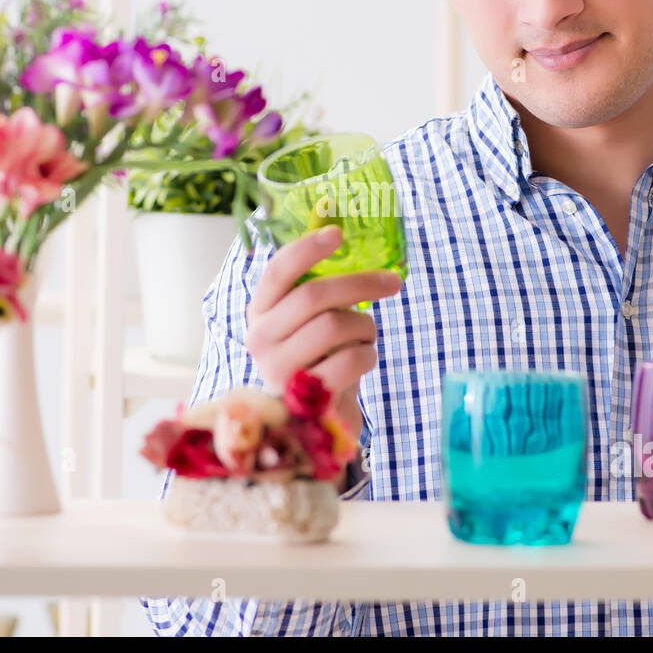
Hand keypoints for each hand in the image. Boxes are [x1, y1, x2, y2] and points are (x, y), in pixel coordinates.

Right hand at [244, 225, 402, 445]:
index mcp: (259, 312)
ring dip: (366, 326)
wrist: (312, 420)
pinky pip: (352, 359)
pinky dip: (368, 354)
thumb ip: (317, 293)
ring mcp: (278, 369)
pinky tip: (363, 360)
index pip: (278, 271)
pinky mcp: (304, 396)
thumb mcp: (307, 324)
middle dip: (362, 283)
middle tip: (393, 282)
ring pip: (337, 325)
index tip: (337, 233)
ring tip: (366, 336)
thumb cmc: (316, 360)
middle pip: (315, 296)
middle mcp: (260, 338)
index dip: (307, 248)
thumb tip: (345, 241)